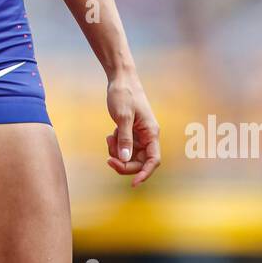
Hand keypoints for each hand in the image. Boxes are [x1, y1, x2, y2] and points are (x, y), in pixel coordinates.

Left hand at [105, 70, 160, 187]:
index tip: (133, 183)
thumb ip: (124, 139)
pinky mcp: (130, 132)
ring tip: (109, 138)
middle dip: (124, 163)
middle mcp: (147, 136)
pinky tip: (110, 135)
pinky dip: (116, 146)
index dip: (145, 173)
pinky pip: (124, 147)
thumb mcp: (122, 117)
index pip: (153, 160)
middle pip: (139, 162)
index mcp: (151, 133)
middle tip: (108, 160)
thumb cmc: (124, 94)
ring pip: (130, 156)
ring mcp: (139, 135)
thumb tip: (125, 159)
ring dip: (118, 153)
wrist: (120, 79)